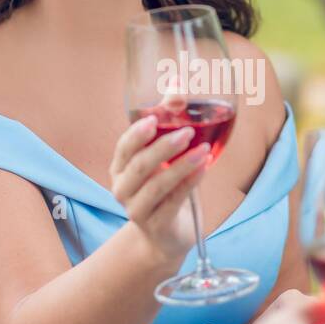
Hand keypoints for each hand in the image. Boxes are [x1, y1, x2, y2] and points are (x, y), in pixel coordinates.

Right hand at [109, 112, 210, 263]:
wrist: (166, 235)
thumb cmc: (165, 187)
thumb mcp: (165, 155)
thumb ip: (168, 122)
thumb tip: (177, 87)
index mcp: (120, 168)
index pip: (124, 148)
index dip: (136, 134)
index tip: (153, 120)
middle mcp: (122, 189)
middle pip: (139, 167)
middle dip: (163, 147)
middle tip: (188, 131)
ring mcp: (137, 210)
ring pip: (157, 186)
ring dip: (181, 166)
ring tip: (204, 150)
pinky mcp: (156, 226)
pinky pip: (173, 202)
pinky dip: (189, 184)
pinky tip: (204, 169)